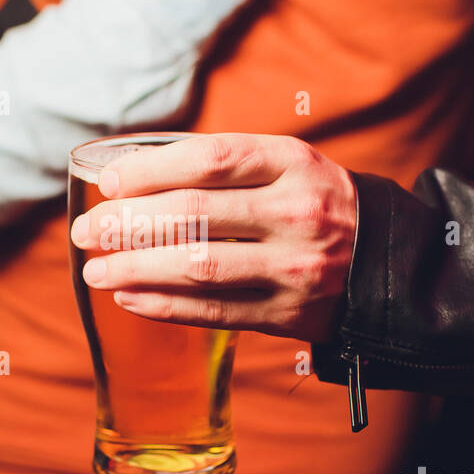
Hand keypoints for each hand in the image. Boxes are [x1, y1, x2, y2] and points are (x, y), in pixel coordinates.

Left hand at [70, 133, 357, 342]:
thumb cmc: (316, 206)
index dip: (149, 169)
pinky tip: (129, 299)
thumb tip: (132, 177)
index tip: (107, 184)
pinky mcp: (289, 315)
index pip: (209, 159)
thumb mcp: (288, 167)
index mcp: (294, 163)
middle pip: (194, 213)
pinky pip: (214, 312)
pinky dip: (164, 306)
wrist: (388, 265)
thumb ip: (225, 168)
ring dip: (135, 269)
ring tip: (95, 271)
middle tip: (85, 231)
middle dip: (127, 223)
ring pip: (198, 265)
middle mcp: (297, 213)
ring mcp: (295, 267)